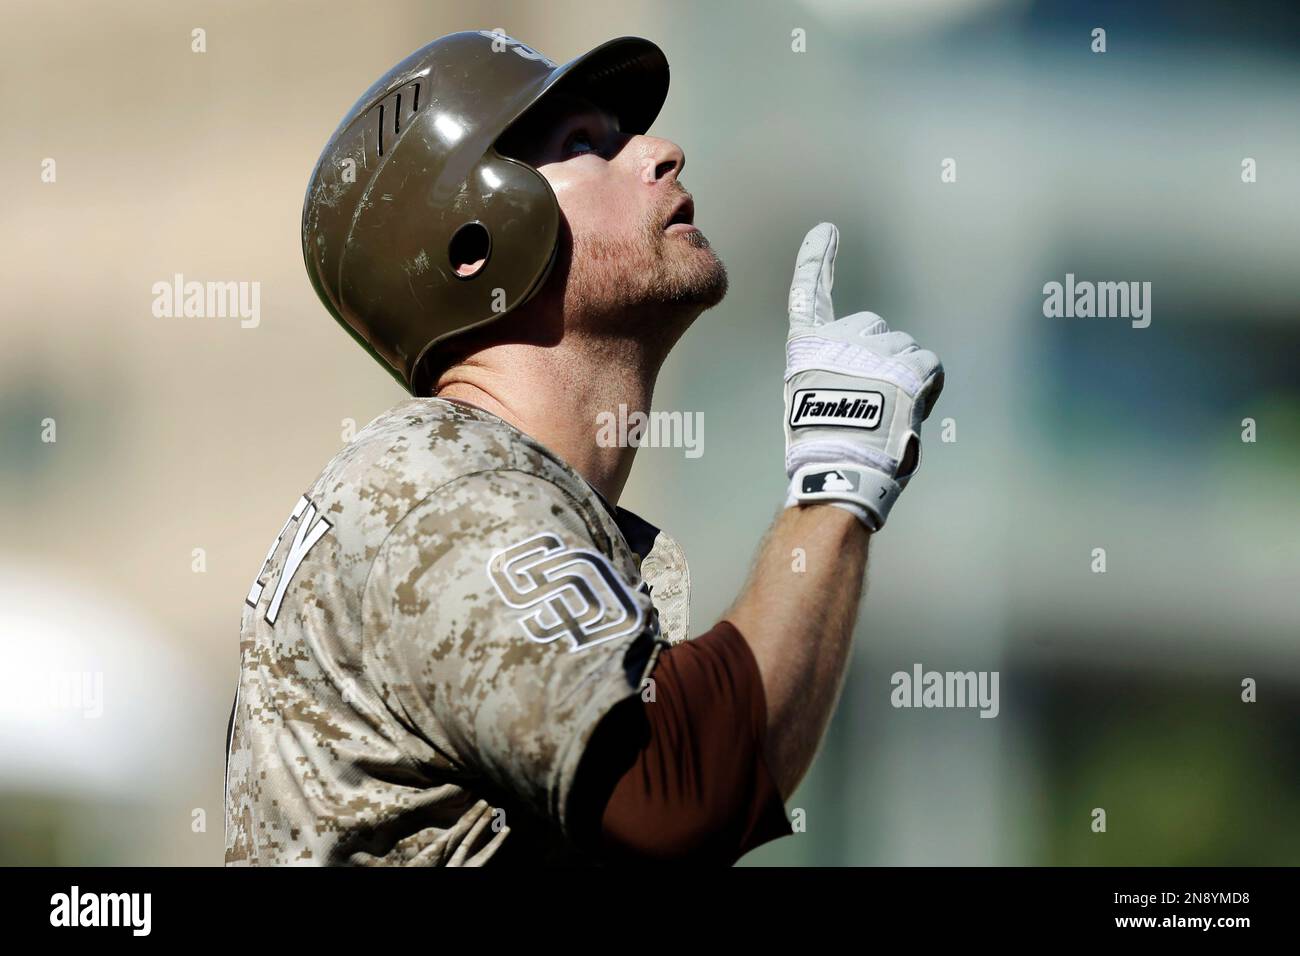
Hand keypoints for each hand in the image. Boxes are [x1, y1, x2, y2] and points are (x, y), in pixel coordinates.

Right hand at [783, 223, 943, 530]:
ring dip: (902, 376)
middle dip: (879, 357)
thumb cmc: (823, 446)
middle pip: (874, 330)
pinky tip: (910, 409)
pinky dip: (926, 387)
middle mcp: (842, 337)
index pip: (809, 292)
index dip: (817, 259)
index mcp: (807, 346)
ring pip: (905, 351)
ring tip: (886, 413)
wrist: (841, 465)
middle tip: (870, 399)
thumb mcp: (810, 400)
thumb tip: (868, 384)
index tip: (827, 230)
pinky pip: (930, 367)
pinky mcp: (910, 364)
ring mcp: (878, 348)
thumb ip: (834, 374)